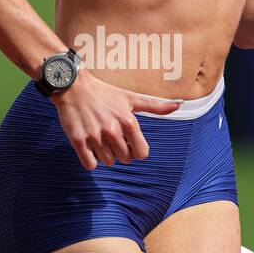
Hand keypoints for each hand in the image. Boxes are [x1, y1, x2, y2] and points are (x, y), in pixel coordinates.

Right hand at [50, 70, 181, 169]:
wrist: (74, 87)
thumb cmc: (105, 93)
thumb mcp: (131, 98)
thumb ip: (156, 106)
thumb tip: (179, 105)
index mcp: (128, 122)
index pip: (141, 154)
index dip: (136, 150)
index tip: (128, 141)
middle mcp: (113, 130)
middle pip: (124, 159)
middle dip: (120, 151)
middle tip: (111, 137)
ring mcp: (95, 136)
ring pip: (107, 162)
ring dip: (104, 155)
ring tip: (99, 138)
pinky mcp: (78, 141)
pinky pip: (90, 165)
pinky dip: (90, 160)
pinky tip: (89, 146)